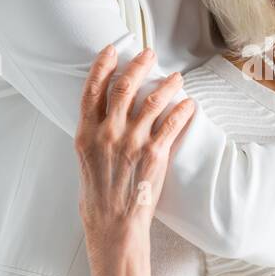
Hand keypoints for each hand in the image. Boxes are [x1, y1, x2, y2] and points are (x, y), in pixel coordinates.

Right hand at [75, 44, 195, 252]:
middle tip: (149, 54)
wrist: (113, 224)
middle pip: (124, 86)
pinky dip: (182, 110)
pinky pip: (172, 124)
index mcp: (86, 133)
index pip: (92, 89)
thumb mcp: (85, 161)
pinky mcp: (154, 154)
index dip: (102, 65)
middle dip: (138, 65)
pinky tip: (189, 104)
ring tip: (176, 77)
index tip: (111, 50)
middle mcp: (108, 133)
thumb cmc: (98, 196)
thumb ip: (94, 136)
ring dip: (166, 85)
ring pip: (152, 101)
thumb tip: (104, 118)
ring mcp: (132, 142)